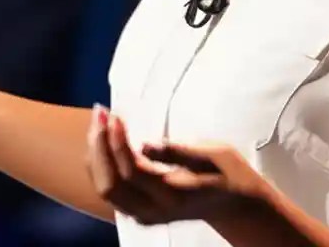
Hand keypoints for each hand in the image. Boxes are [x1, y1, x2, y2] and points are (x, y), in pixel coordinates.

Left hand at [85, 104, 269, 227]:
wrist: (233, 204)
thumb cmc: (227, 171)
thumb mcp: (213, 154)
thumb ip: (179, 151)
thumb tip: (145, 144)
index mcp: (174, 195)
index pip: (132, 172)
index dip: (117, 143)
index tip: (115, 115)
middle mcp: (155, 210)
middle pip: (110, 186)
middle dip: (99, 148)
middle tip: (100, 112)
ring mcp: (144, 215)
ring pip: (105, 190)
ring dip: (95, 154)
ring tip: (99, 119)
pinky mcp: (139, 212)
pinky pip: (109, 190)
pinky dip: (100, 164)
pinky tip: (102, 139)